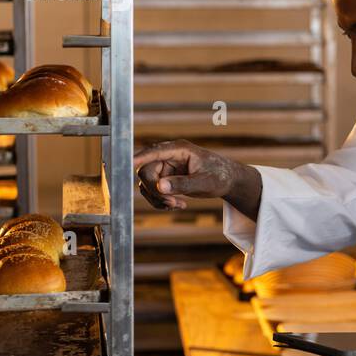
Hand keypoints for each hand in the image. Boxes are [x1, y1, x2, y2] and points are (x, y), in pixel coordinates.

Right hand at [133, 139, 249, 210]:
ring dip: (158, 198)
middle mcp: (169, 156)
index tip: (126, 163)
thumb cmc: (220, 177)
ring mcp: (166, 167)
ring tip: (178, 205)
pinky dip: (162, 201)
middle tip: (171, 202)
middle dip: (155, 190)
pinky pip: (154, 191)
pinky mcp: (166, 178)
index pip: (153, 152)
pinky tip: (178, 205)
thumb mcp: (204, 182)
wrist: (229, 181)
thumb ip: (182, 184)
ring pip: (147, 184)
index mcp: (179, 149)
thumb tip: (160, 186)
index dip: (139, 158)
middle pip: (145, 171)